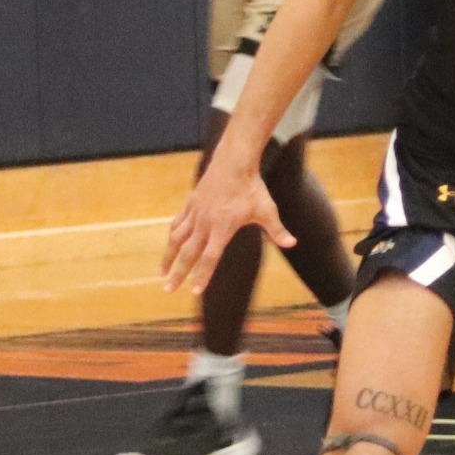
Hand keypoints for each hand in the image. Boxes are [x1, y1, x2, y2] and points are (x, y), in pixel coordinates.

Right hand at [162, 157, 294, 293]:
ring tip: (162, 272)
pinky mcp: (191, 204)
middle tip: (168, 290)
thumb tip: (292, 244)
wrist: (234, 162)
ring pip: (177, 239)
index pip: (210, 258)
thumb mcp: (267, 210)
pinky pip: (178, 223)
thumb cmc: (252, 188)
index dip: (202, 276)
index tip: (195, 291)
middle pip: (188, 254)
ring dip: (169, 257)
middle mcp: (204, 223)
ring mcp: (195, 213)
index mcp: (222, 228)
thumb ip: (277, 230)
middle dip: (178, 273)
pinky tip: (171, 243)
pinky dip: (173, 235)